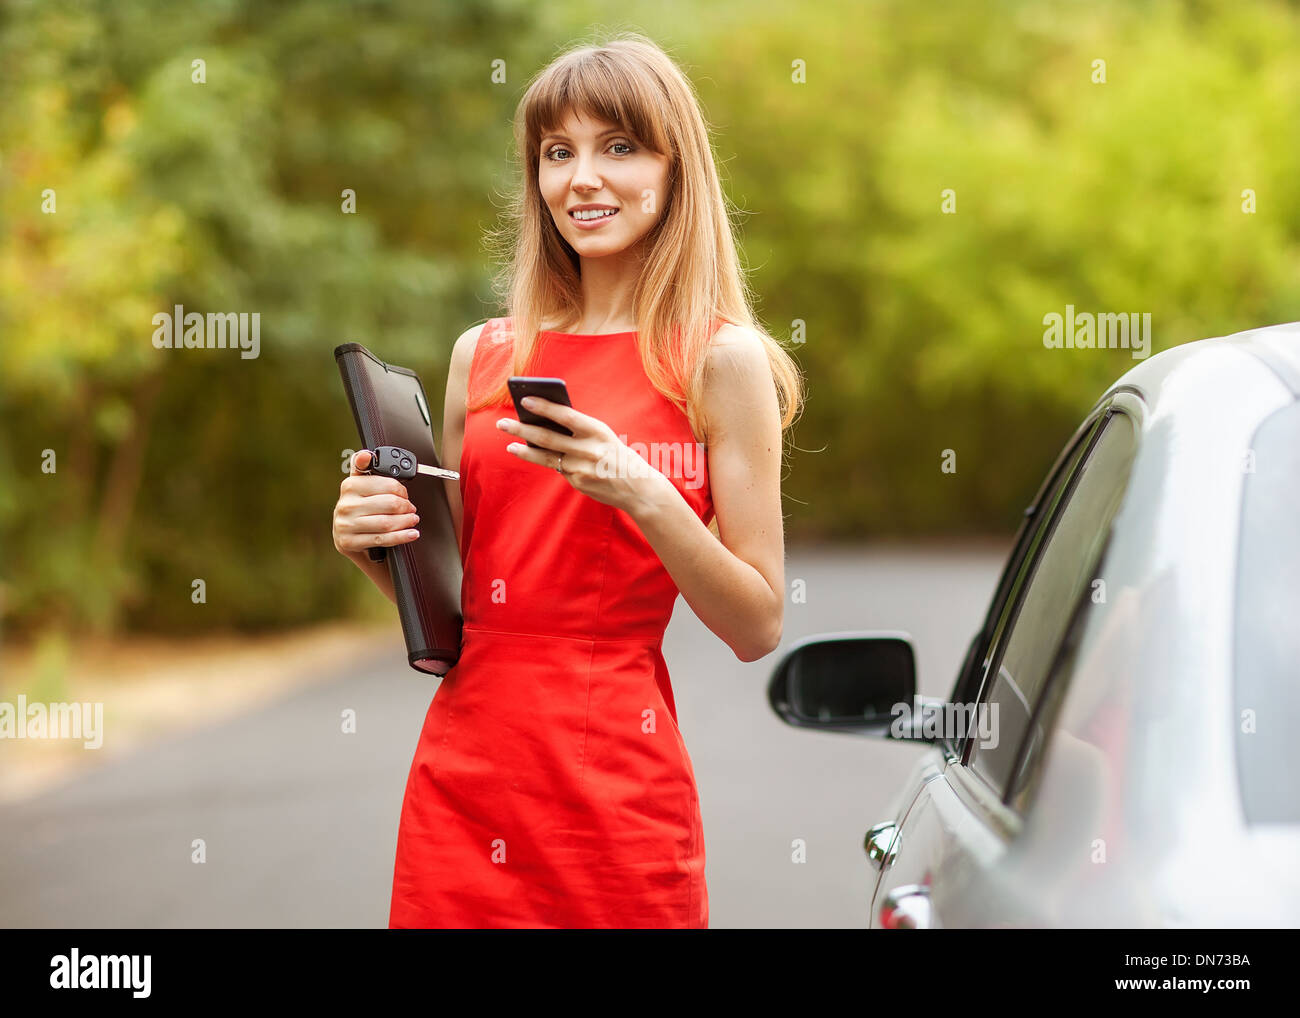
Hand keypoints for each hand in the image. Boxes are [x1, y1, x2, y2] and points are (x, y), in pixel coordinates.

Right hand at [332, 449, 420, 557]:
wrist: (347, 537)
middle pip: (389, 504)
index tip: (406, 494)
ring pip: (386, 522)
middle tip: (411, 508)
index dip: (401, 490)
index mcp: (350, 485)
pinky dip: (401, 536)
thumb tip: (366, 454)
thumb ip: (365, 469)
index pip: (385, 484)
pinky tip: (411, 533)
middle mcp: (345, 504)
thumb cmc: (359, 509)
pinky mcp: (349, 542)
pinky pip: (382, 539)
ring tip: (412, 519)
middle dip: (406, 507)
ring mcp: (346, 524)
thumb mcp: (361, 487)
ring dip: (406, 521)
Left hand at [495, 397, 667, 514]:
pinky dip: (545, 460)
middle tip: (502, 423)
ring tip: (509, 443)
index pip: (566, 415)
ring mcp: (582, 468)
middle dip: (522, 429)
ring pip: (546, 456)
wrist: (638, 488)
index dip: (544, 407)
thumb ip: (579, 431)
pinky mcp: (578, 482)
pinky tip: (531, 454)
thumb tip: (547, 423)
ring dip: (524, 449)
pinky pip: (557, 468)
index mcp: (598, 431)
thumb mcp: (604, 437)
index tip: (525, 400)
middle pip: (548, 437)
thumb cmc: (618, 456)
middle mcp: (589, 449)